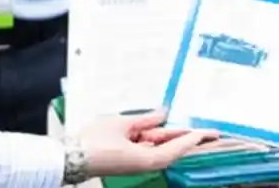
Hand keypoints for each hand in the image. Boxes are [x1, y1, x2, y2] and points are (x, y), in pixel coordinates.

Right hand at [78, 110, 217, 176]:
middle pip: (171, 149)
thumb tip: (162, 114)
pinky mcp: (128, 160)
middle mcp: (144, 164)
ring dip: (170, 135)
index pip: (176, 147)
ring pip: (159, 148)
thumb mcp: (122, 123)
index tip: (208, 133)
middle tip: (209, 132)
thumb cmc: (93, 141)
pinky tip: (157, 126)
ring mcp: (136, 163)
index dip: (193, 138)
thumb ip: (145, 119)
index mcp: (147, 158)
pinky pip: (147, 148)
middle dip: (188, 138)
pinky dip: (154, 137)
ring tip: (185, 124)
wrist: (69, 157)